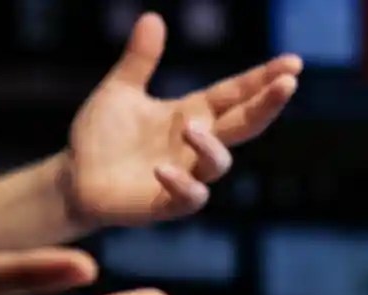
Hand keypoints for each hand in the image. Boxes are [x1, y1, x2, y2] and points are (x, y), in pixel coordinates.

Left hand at [64, 12, 301, 228]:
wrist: (74, 179)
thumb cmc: (103, 137)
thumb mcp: (120, 90)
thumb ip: (140, 59)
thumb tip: (152, 17)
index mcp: (193, 113)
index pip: (237, 94)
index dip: (264, 80)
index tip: (292, 64)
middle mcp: (197, 145)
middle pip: (244, 125)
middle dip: (267, 105)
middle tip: (287, 84)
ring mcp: (186, 175)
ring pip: (218, 164)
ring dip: (211, 146)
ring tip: (190, 126)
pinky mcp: (165, 204)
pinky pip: (187, 198)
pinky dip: (180, 184)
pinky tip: (162, 168)